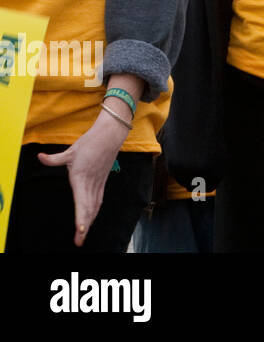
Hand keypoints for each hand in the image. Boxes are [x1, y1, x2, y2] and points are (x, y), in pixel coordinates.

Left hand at [38, 110, 129, 246]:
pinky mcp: (101, 182)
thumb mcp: (70, 151)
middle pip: (89, 208)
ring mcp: (98, 183)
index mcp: (82, 177)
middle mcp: (91, 183)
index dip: (81, 216)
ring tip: (83, 234)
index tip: (80, 228)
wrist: (110, 136)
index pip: (82, 201)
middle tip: (79, 241)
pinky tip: (91, 218)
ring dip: (89, 221)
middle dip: (84, 226)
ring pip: (94, 206)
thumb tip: (40, 157)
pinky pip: (98, 200)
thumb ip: (54, 159)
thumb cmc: (90, 142)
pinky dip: (94, 211)